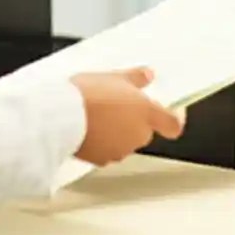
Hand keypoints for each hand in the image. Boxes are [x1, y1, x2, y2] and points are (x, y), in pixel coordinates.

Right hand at [70, 68, 184, 165]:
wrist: (61, 116)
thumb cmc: (87, 94)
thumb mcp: (114, 77)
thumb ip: (136, 78)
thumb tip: (148, 75)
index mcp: (146, 113)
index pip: (173, 124)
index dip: (172, 119)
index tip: (168, 112)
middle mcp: (138, 135)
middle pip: (145, 131)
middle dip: (134, 121)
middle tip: (116, 105)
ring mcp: (120, 150)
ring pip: (126, 141)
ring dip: (117, 132)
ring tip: (98, 115)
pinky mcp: (102, 159)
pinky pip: (108, 150)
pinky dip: (102, 142)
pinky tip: (88, 128)